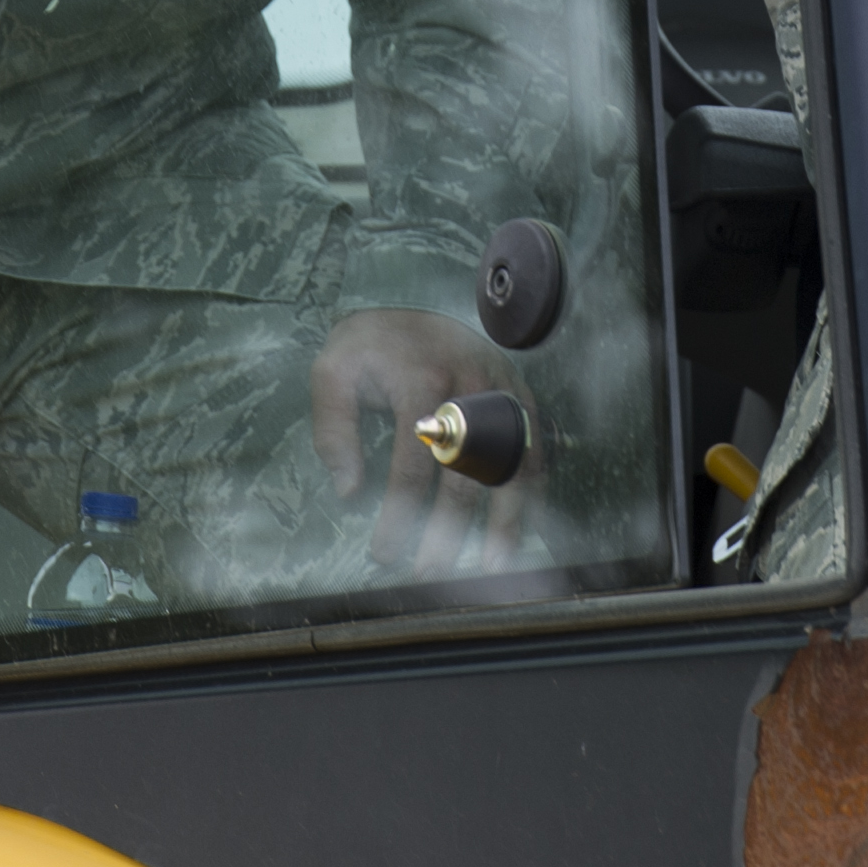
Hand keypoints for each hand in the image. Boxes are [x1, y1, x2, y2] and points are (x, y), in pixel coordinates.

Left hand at [309, 309, 530, 576]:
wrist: (415, 295)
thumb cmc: (371, 344)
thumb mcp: (334, 372)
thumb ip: (334, 430)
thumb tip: (348, 492)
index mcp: (422, 383)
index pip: (412, 468)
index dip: (399, 517)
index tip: (383, 554)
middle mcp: (470, 389)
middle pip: (464, 474)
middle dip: (449, 531)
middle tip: (429, 572)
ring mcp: (501, 391)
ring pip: (510, 464)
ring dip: (505, 519)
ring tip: (494, 564)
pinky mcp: (519, 393)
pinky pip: (533, 447)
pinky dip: (532, 487)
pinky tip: (525, 523)